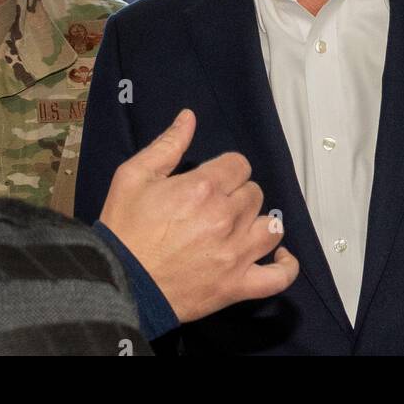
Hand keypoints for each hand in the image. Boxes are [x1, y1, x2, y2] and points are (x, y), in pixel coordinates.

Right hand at [99, 109, 298, 321]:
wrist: (118, 284)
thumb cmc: (123, 230)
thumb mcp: (133, 177)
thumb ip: (167, 145)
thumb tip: (189, 117)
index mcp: (203, 188)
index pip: (239, 165)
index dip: (226, 170)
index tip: (211, 182)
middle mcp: (226, 218)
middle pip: (255, 193)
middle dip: (237, 195)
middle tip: (214, 207)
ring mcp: (235, 254)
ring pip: (271, 227)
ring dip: (257, 223)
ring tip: (240, 228)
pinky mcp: (236, 286)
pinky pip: (278, 277)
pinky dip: (285, 267)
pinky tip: (280, 256)